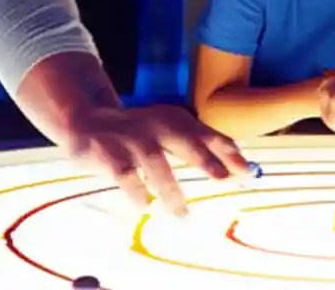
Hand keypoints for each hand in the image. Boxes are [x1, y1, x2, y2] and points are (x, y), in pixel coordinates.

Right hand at [62, 104, 250, 216]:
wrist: (86, 120)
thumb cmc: (138, 133)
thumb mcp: (168, 130)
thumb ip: (197, 145)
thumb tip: (236, 171)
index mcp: (175, 119)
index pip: (209, 134)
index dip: (229, 152)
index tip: (248, 171)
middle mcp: (156, 125)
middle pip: (184, 140)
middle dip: (205, 159)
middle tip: (223, 179)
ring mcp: (131, 138)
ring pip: (156, 163)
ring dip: (170, 190)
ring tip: (182, 214)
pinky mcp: (108, 153)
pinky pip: (126, 175)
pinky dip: (136, 192)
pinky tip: (143, 206)